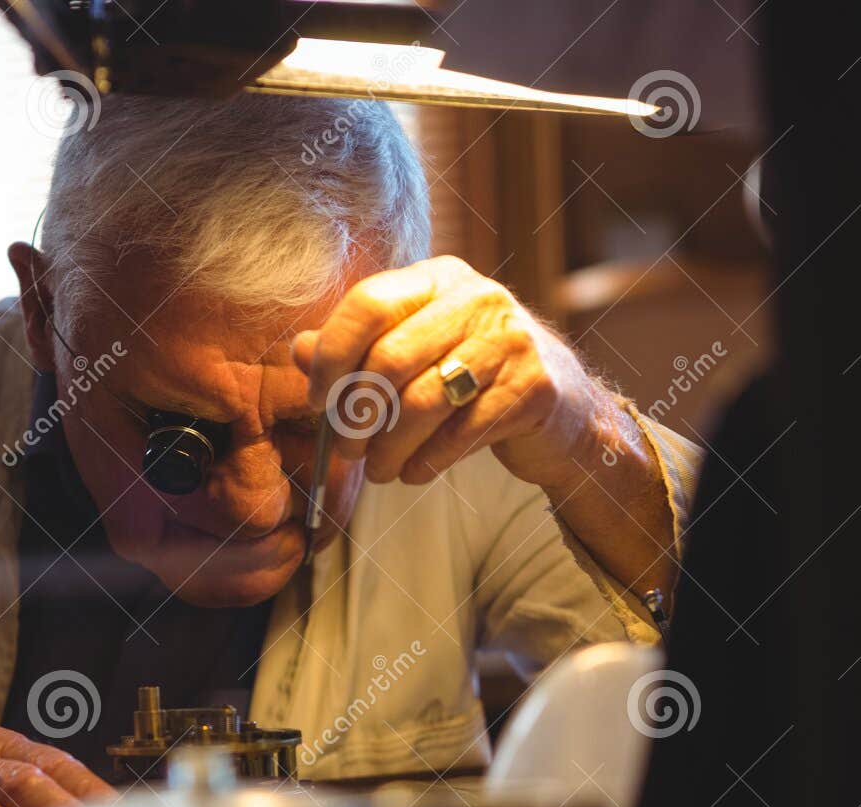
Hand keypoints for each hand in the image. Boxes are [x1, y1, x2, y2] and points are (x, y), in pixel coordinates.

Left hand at [291, 255, 614, 490]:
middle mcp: (478, 297)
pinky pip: (460, 434)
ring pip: (423, 402)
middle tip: (348, 450)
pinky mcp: (534, 387)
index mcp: (438, 279)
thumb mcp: (416, 350)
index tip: (320, 400)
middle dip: (358, 416)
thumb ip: (357, 348)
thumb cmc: (472, 378)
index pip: (367, 304)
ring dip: (389, 449)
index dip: (332, 356)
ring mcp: (512, 339)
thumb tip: (299, 350)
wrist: (560, 410)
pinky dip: (426, 462)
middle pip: (389, 358)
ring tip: (380, 471)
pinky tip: (416, 472)